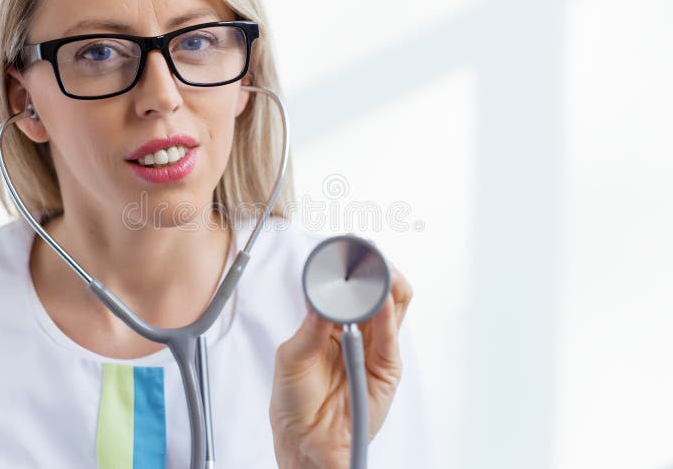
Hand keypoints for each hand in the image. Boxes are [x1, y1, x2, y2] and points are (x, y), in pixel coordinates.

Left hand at [269, 258, 412, 468]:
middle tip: (366, 249)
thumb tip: (323, 297)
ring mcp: (375, 346)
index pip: (346, 284)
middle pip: (375, 288)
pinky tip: (382, 300)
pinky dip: (389, 315)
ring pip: (392, 305)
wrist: (305, 441)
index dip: (349, 262)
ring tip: (378, 267)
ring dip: (386, 282)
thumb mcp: (293, 357)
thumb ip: (311, 328)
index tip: (346, 243)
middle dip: (373, 265)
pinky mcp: (387, 368)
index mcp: (330, 321)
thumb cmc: (294, 400)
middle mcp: (356, 329)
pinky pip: (391, 337)